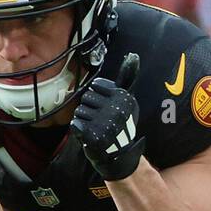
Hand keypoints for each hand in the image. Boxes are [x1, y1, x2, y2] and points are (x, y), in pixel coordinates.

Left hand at [70, 53, 144, 180]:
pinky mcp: (93, 136)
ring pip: (79, 110)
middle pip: (86, 98)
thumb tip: (134, 55)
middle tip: (100, 121)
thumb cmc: (119, 124)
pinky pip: (75, 123)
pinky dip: (78, 130)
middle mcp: (116, 110)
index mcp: (123, 98)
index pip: (95, 87)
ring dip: (84, 120)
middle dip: (90, 109)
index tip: (106, 109)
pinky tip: (88, 135)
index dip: (97, 98)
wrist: (118, 154)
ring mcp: (104, 124)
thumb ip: (127, 77)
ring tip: (95, 128)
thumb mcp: (126, 100)